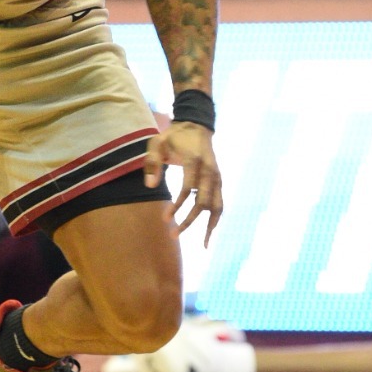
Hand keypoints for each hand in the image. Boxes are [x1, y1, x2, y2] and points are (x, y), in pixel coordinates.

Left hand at [146, 122, 221, 242]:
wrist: (196, 126)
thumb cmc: (174, 136)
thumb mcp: (158, 142)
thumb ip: (153, 162)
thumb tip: (150, 186)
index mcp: (195, 160)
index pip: (188, 188)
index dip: (177, 205)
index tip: (165, 218)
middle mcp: (210, 170)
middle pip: (204, 201)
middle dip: (190, 220)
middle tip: (174, 235)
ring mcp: (217, 176)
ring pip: (218, 205)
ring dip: (210, 225)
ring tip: (203, 244)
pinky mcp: (219, 181)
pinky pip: (220, 203)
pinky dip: (216, 219)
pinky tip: (209, 233)